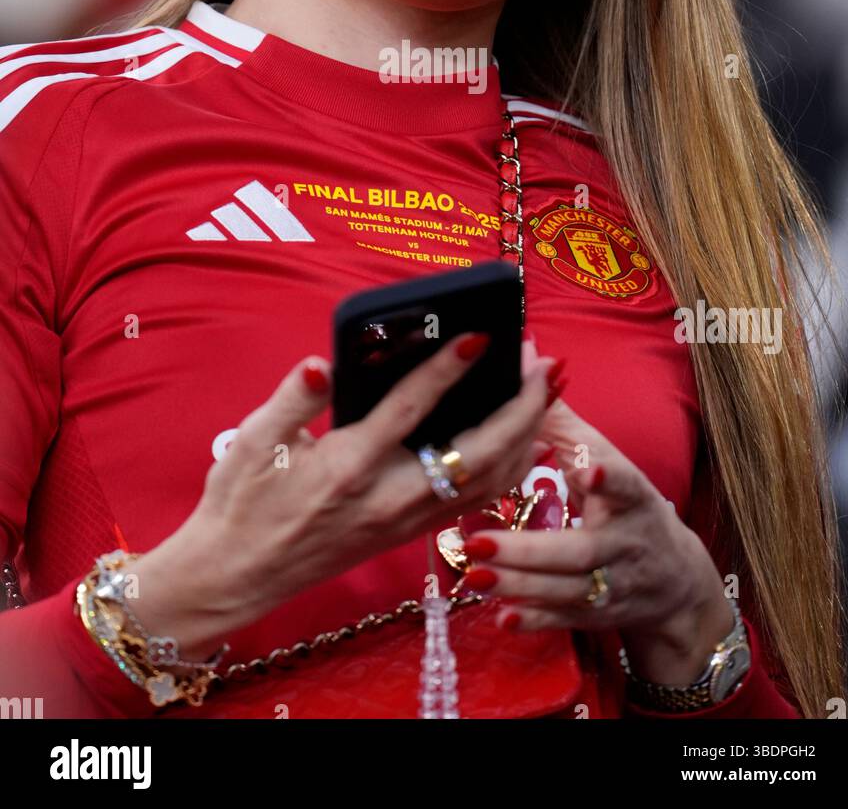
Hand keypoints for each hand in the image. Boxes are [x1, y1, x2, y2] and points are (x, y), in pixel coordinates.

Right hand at [131, 333, 555, 657]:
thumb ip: (292, 399)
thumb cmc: (241, 503)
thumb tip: (323, 364)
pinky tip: (523, 436)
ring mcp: (405, 520)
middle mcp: (389, 498)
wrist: (236, 575)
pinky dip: (510, 466)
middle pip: (478, 453)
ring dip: (526, 434)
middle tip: (546, 362)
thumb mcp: (252, 443)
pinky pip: (476, 500)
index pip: (411, 409)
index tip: (481, 336)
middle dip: (521, 407)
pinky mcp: (409, 533)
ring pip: (489, 482)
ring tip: (545, 390)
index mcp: (349, 467)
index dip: (448, 369)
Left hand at [460, 395, 734, 683]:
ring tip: (473, 573)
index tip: (586, 466)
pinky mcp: (600, 615)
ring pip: (569, 590)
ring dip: (520, 585)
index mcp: (632, 497)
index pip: (626, 484)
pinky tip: (501, 616)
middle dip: (530, 550)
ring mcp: (615, 585)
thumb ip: (562, 419)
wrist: (675, 580)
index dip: (608, 477)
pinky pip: (567, 621)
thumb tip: (530, 358)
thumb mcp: (606, 458)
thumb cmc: (624, 503)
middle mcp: (627, 544)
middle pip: (581, 552)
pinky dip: (536, 621)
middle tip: (479, 542)